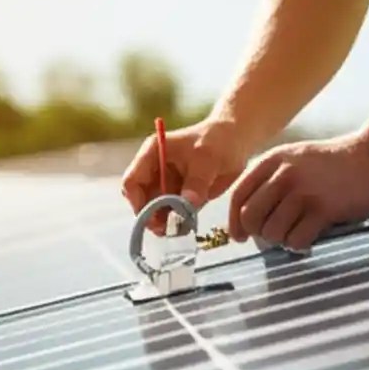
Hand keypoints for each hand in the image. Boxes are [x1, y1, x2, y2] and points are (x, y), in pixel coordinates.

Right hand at [121, 119, 250, 234]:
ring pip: (156, 210)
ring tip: (178, 230)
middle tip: (167, 229)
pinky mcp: (180, 196)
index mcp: (153, 154)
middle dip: (151, 216)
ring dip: (164, 222)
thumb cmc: (217, 140)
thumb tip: (187, 204)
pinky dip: (177, 222)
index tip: (153, 217)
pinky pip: (173, 214)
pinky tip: (186, 226)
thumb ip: (197, 182)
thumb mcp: (208, 159)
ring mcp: (167, 184)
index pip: (132, 181)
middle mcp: (155, 171)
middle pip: (141, 200)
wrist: (235, 140)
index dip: (138, 201)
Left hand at [228, 134, 368, 251]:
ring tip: (297, 233)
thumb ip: (271, 179)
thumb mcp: (295, 158)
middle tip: (276, 235)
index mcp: (273, 160)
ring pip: (272, 232)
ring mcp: (304, 192)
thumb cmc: (334, 164)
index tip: (241, 236)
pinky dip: (299, 246)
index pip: (238, 196)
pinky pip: (296, 240)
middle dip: (259, 233)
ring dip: (282, 240)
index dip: (235, 222)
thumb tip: (250, 217)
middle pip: (251, 217)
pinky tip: (309, 237)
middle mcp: (284, 174)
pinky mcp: (323, 209)